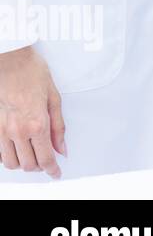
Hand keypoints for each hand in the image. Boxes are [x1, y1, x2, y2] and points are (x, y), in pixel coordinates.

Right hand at [0, 47, 65, 178]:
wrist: (10, 61)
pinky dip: (7, 155)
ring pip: (10, 163)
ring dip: (23, 163)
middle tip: (47, 161)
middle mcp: (18, 131)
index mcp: (37, 124)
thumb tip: (62, 148)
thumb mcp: (54, 98)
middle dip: (39, 166)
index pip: (45, 158)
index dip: (52, 170)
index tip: (56, 174)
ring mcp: (1, 130)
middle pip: (28, 164)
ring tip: (32, 155)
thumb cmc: (33, 74)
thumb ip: (59, 127)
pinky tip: (16, 148)